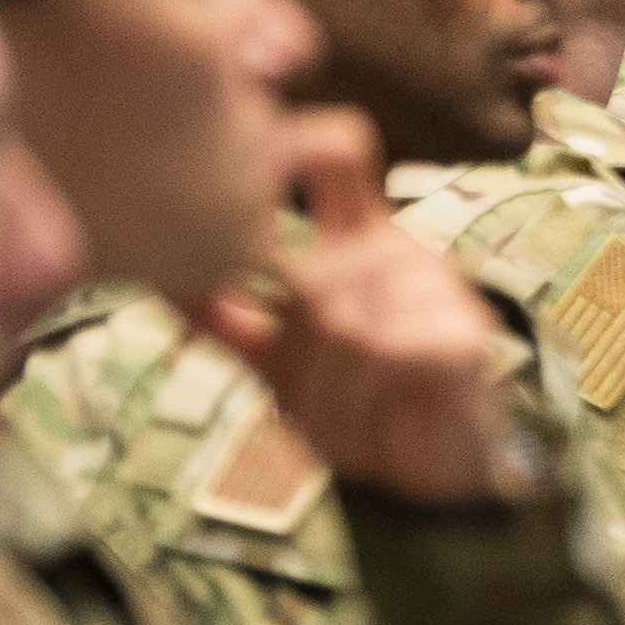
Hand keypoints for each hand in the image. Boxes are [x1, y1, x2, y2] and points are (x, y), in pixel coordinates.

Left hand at [191, 111, 529, 507]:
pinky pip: (377, 352)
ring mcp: (440, 287)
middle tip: (302, 408)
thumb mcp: (280, 358)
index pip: (340, 157)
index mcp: (360, 241)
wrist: (424, 479)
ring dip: (321, 393)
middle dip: (291, 357)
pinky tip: (368, 429)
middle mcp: (403, 250)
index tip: (250, 161)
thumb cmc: (356, 408)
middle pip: (312, 277)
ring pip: (341, 321)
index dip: (300, 145)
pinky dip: (356, 403)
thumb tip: (161, 276)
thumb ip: (231, 317)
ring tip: (335, 428)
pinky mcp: (463, 332)